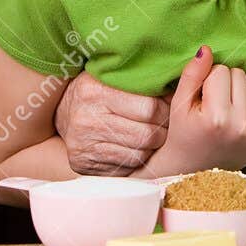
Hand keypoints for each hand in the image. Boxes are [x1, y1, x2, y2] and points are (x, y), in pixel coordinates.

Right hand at [54, 70, 169, 175]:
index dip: (166, 110)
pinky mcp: (82, 164)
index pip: (150, 108)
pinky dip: (135, 160)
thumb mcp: (115, 77)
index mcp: (95, 91)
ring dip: (150, 148)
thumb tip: (182, 86)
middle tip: (164, 127)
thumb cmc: (100, 90)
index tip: (169, 109)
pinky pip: (124, 168)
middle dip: (161, 133)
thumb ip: (144, 81)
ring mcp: (83, 145)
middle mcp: (86, 119)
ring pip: (138, 155)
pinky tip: (133, 149)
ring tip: (150, 138)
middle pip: (146, 135)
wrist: (63, 112)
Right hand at [160, 46, 245, 171]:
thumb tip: (206, 49)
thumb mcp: (178, 105)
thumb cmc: (182, 135)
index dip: (207, 81)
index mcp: (217, 117)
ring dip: (237, 94)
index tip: (201, 100)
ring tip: (223, 115)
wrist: (194, 174)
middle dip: (224, 84)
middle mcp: (242, 126)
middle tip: (211, 106)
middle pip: (240, 75)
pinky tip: (234, 123)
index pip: (221, 71)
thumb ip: (191, 75)